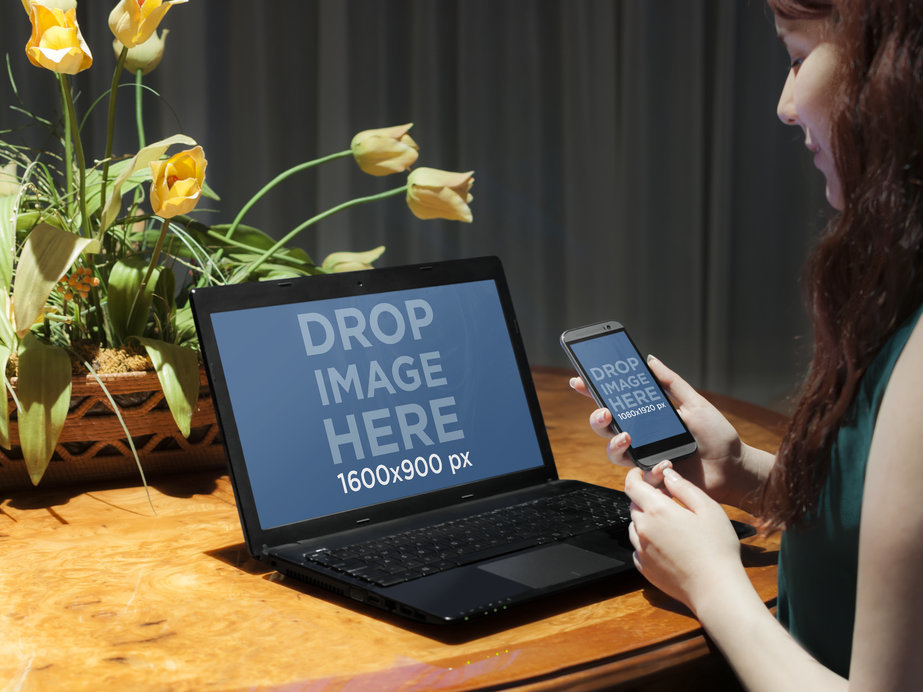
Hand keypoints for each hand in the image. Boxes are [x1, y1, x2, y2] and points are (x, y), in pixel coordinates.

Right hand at [570, 355, 749, 506]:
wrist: (733, 468)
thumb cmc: (717, 436)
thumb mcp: (694, 403)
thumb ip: (671, 383)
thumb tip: (649, 359)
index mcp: (648, 416)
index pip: (615, 403)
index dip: (593, 392)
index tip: (578, 380)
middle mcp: (641, 437)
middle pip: (605, 428)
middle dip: (597, 418)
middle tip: (605, 411)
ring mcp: (645, 458)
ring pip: (613, 453)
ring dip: (614, 444)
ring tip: (627, 437)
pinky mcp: (652, 479)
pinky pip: (639, 476)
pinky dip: (652, 468)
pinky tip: (666, 464)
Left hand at [625, 465, 746, 610]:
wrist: (715, 589)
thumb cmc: (716, 548)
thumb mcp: (707, 508)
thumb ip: (684, 487)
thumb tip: (668, 475)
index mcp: (657, 511)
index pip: (632, 486)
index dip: (635, 475)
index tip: (641, 473)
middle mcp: (643, 529)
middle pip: (634, 505)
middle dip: (645, 497)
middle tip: (666, 498)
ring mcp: (642, 551)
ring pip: (634, 527)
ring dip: (645, 519)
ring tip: (669, 523)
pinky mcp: (645, 569)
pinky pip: (638, 548)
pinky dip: (646, 541)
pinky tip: (666, 543)